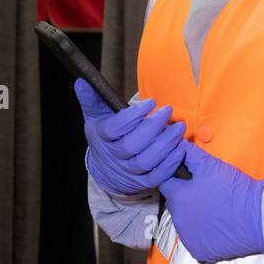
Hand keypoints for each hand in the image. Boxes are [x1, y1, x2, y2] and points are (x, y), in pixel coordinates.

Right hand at [75, 81, 186, 196]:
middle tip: (168, 111)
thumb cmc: (105, 136)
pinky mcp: (143, 182)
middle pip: (132, 145)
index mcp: (102, 137)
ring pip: (146, 161)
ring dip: (165, 144)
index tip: (151, 102)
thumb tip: (82, 81)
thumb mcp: (96, 117)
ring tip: (179, 127)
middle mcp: (114, 155)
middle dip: (152, 127)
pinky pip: (157, 177)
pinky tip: (180, 148)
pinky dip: (170, 164)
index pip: (115, 128)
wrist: (107, 169)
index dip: (132, 116)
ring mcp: (129, 171)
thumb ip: (91, 99)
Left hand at [158, 141, 263, 262]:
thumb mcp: (210, 165)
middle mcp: (178, 219)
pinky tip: (215, 222)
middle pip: (175, 202)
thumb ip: (190, 153)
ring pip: (184, 220)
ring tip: (213, 205)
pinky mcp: (199, 250)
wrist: (258, 218)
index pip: (165, 182)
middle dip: (185, 194)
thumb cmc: (236, 191)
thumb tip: (178, 143)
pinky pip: (194, 237)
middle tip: (204, 189)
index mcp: (178, 197)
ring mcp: (188, 236)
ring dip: (193, 213)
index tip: (186, 174)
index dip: (176, 175)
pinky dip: (202, 231)